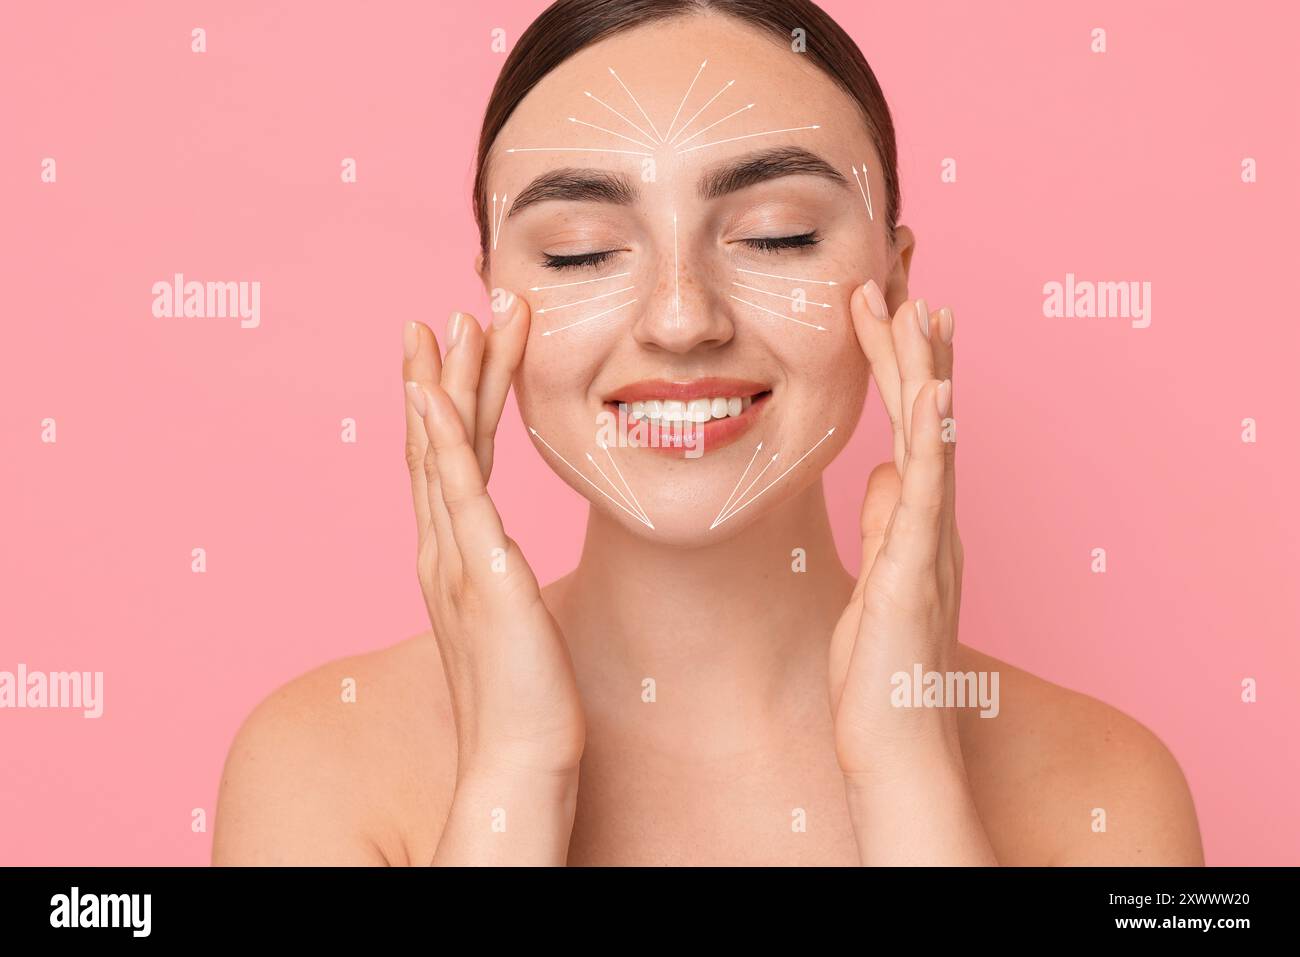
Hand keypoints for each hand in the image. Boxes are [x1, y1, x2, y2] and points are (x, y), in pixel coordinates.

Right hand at [403, 299, 585, 782]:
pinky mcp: (479, 572)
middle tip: (451, 311)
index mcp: (454, 556)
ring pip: (443, 451)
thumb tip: (512, 561)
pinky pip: (454, 491)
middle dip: (447, 373)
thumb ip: (504, 580)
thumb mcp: (515, 619)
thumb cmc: (525, 695)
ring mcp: (454, 557)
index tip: (458, 349)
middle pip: (439, 443)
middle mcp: (442, 548)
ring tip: (453, 322)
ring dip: (446, 382)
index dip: (452, 402)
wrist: (519, 756)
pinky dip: (436, 437)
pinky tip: (431, 392)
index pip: (450, 462)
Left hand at [828, 282, 993, 864]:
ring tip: (921, 308)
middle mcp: (933, 519)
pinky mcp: (915, 566)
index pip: (910, 425)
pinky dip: (932, 437)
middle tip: (904, 278)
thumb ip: (885, 521)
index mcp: (917, 518)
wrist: (894, 736)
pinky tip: (933, 390)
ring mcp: (930, 540)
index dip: (901, 366)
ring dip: (927, 371)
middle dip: (913, 347)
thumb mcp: (876, 576)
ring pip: (934, 439)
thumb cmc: (881, 665)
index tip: (890, 309)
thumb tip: (879, 471)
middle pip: (927, 416)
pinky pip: (928, 491)